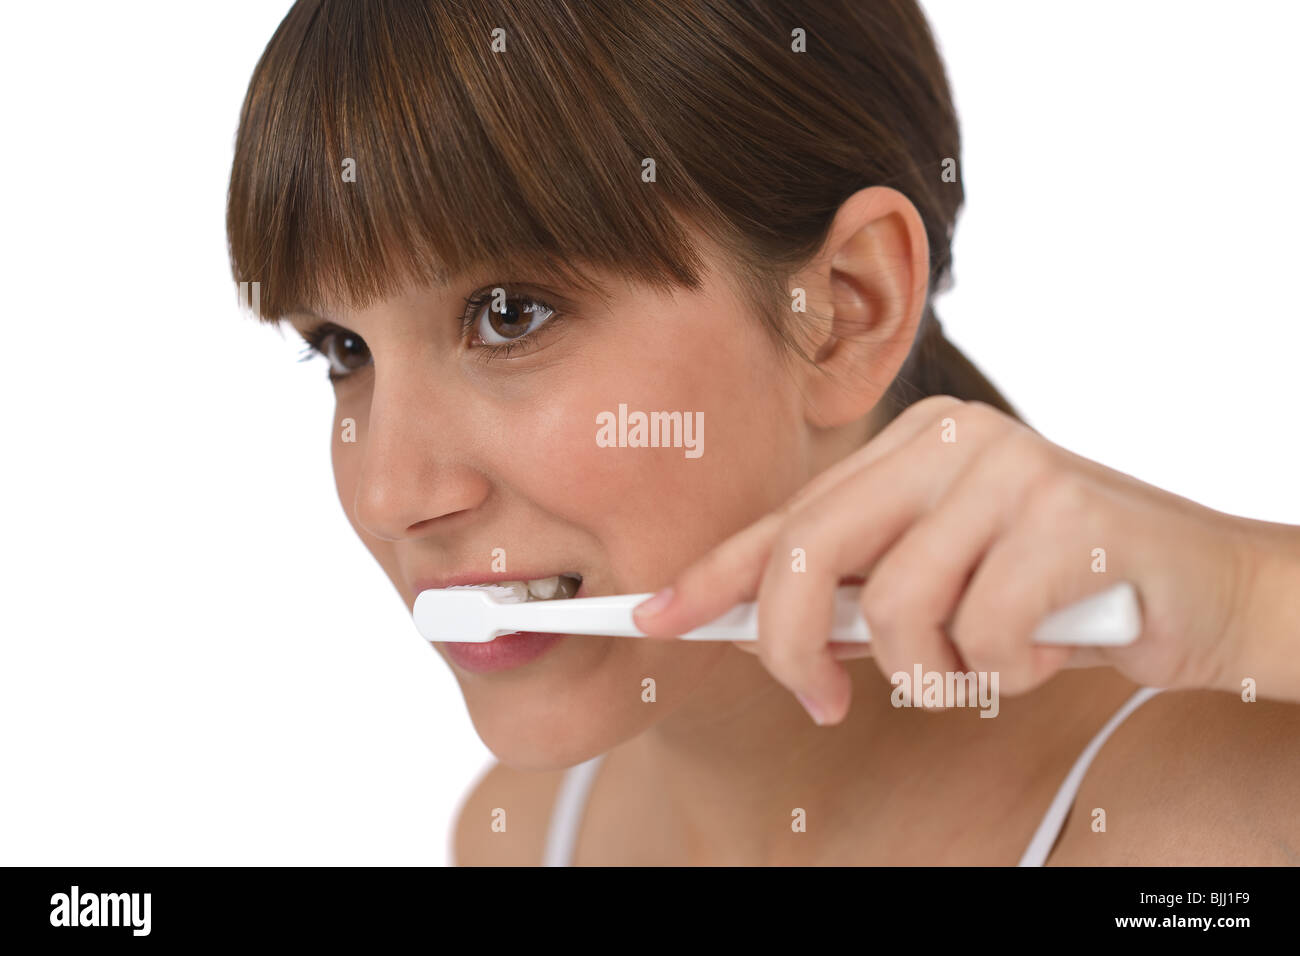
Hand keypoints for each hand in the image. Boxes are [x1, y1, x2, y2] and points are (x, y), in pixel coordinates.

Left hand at [632, 396, 1299, 723]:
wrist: (1201, 591)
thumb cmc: (1056, 593)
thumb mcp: (944, 584)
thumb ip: (863, 592)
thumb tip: (765, 630)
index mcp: (915, 444)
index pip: (790, 515)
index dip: (713, 573)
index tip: (653, 618)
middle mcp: (953, 438)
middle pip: (814, 553)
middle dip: (793, 647)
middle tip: (823, 701)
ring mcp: (1011, 469)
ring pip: (895, 610)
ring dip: (932, 672)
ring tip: (985, 662)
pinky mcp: (1066, 517)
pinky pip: (978, 638)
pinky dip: (1002, 674)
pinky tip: (1046, 649)